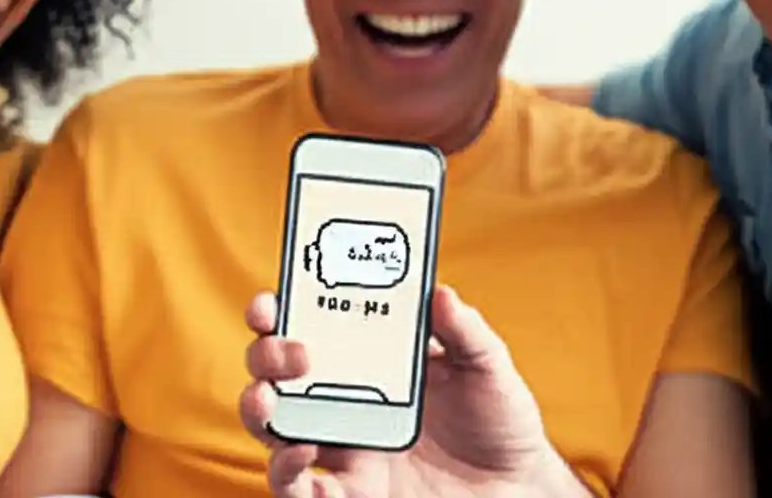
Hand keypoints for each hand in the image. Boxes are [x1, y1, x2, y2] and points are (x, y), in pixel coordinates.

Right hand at [239, 285, 589, 497]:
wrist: (514, 485)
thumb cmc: (497, 419)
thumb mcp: (487, 366)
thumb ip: (466, 331)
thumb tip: (439, 293)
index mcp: (367, 359)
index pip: (306, 326)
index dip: (276, 311)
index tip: (270, 304)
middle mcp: (342, 400)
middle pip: (273, 373)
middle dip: (266, 356)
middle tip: (293, 353)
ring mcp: (341, 448)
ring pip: (271, 428)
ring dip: (257, 411)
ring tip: (271, 401)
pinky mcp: (349, 494)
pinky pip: (299, 490)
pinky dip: (287, 475)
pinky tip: (301, 457)